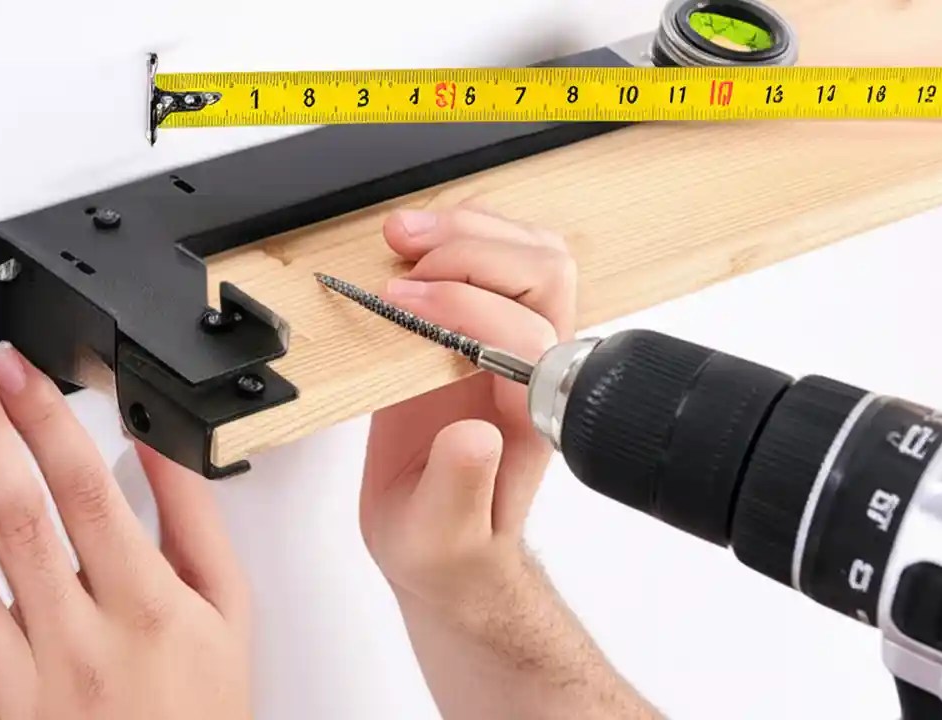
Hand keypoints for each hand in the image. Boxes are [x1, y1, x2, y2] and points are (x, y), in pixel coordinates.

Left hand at [0, 341, 250, 718]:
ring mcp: (31, 691)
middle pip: (19, 520)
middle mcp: (82, 642)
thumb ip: (193, 522)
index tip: (14, 367)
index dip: (44, 419)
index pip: (85, 490)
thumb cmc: (202, 711)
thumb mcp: (227, 610)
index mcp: (144, 605)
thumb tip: (160, 448)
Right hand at [360, 206, 658, 718]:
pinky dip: (458, 236)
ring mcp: (511, 345)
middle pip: (542, 273)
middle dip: (473, 248)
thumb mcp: (439, 535)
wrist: (444, 547)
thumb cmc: (445, 543)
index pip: (522, 331)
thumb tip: (473, 434)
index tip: (400, 303)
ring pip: (527, 255)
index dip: (462, 306)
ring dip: (468, 229)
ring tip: (402, 232)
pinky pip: (495, 263)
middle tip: (403, 248)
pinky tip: (413, 243)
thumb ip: (459, 488)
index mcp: (531, 414)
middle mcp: (533, 370)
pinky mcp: (479, 332)